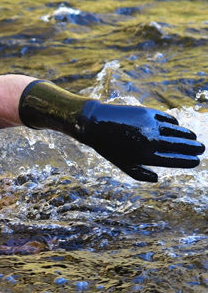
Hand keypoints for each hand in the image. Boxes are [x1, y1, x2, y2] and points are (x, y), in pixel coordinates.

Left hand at [78, 102, 204, 181]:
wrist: (96, 124)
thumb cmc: (110, 148)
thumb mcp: (123, 165)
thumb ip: (140, 174)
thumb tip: (157, 179)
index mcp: (145, 157)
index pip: (174, 160)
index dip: (188, 160)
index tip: (196, 160)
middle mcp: (150, 141)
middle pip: (180, 145)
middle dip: (193, 147)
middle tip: (201, 148)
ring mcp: (150, 126)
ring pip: (178, 131)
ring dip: (187, 135)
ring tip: (193, 137)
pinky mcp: (148, 113)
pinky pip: (168, 119)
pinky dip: (174, 124)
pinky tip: (177, 127)